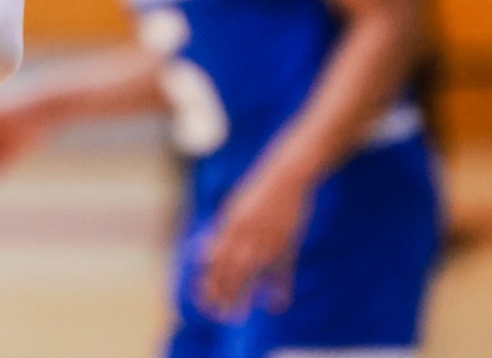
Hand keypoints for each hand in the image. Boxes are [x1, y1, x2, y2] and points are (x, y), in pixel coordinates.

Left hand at [198, 167, 309, 317]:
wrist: (287, 175)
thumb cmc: (258, 192)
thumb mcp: (233, 208)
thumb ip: (220, 232)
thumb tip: (202, 253)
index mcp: (231, 223)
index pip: (215, 258)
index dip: (208, 280)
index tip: (203, 299)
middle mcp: (246, 233)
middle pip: (231, 268)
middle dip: (222, 293)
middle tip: (217, 315)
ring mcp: (268, 238)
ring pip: (252, 273)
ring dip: (243, 295)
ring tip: (237, 316)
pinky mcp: (288, 241)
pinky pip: (282, 270)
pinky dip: (279, 289)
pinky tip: (275, 305)